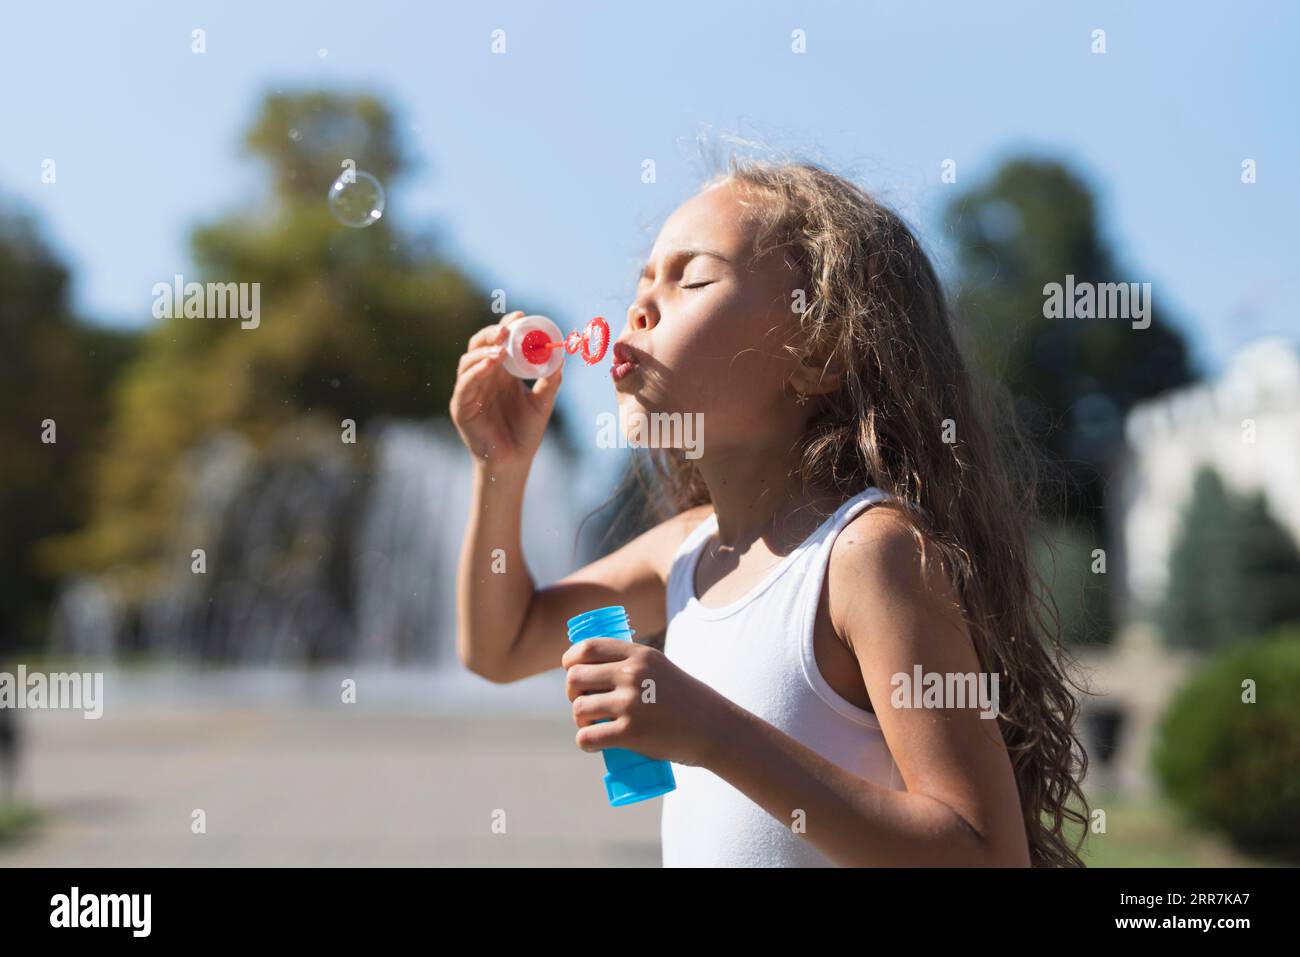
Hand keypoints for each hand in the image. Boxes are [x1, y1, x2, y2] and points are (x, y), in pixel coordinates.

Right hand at [449, 311, 562, 470]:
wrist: (514, 462)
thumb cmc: (526, 432)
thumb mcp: (543, 401)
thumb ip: (551, 379)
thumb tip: (560, 354)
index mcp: (500, 372)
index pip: (499, 341)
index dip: (507, 326)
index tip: (520, 316)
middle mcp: (482, 376)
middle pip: (479, 345)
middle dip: (492, 333)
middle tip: (508, 329)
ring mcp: (469, 390)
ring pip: (468, 361)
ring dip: (484, 352)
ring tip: (501, 349)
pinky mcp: (460, 407)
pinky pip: (464, 385)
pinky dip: (475, 372)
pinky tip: (490, 365)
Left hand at [562, 637, 730, 767]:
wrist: (714, 728)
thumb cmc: (686, 700)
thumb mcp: (660, 668)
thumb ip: (632, 664)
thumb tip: (595, 669)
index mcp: (639, 655)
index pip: (587, 648)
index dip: (571, 661)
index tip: (573, 672)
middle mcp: (632, 674)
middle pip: (576, 677)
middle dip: (573, 692)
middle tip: (585, 703)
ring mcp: (631, 703)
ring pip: (579, 708)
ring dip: (580, 719)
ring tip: (591, 725)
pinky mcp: (631, 732)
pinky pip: (587, 736)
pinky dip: (584, 741)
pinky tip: (591, 743)